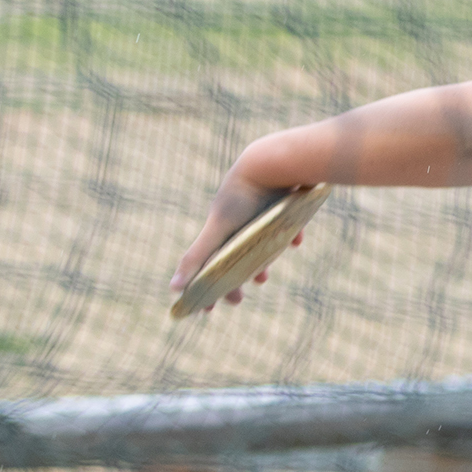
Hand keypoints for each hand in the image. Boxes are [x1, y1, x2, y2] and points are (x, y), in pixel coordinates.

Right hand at [169, 165, 303, 309]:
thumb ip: (198, 257)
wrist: (274, 162)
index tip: (207, 308)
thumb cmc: (243, 197)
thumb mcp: (220, 230)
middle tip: (237, 300)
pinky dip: (292, 235)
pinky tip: (297, 241)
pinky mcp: (285, 201)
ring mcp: (262, 210)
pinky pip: (289, 221)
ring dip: (259, 261)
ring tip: (263, 276)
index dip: (207, 285)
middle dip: (233, 279)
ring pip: (260, 242)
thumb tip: (174, 290)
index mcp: (220, 227)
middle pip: (233, 256)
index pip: (210, 262)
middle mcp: (238, 219)